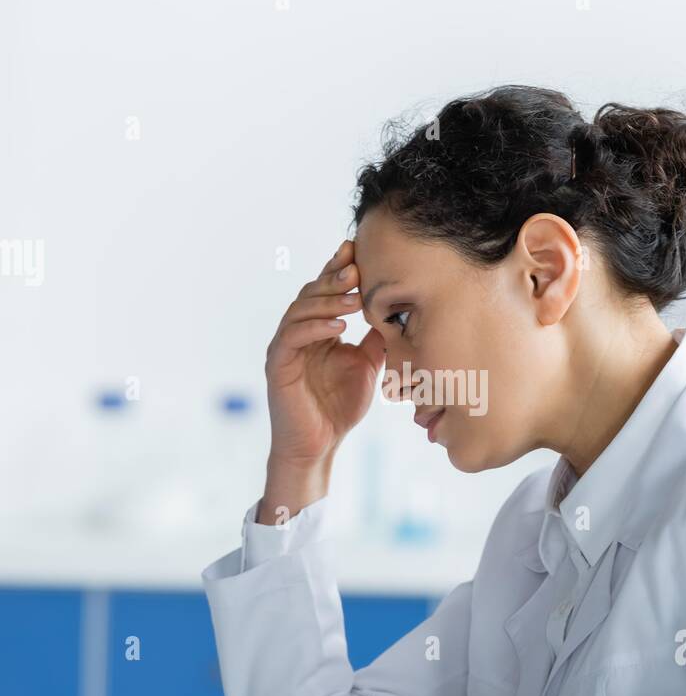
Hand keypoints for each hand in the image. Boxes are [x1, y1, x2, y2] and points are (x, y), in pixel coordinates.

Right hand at [265, 239, 385, 465]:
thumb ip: (376, 337)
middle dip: (334, 277)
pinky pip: (292, 338)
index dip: (339, 269)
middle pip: (311, 292)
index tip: (358, 249)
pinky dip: (315, 328)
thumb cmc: (340, 407)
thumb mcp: (367, 364)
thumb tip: (398, 308)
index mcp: (317, 328)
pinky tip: (338, 327)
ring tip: (354, 297)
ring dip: (327, 301)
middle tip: (357, 266)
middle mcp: (297, 332)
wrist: (320, 446)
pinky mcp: (277, 366)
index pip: (326, 290)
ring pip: (300, 310)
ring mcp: (285, 347)